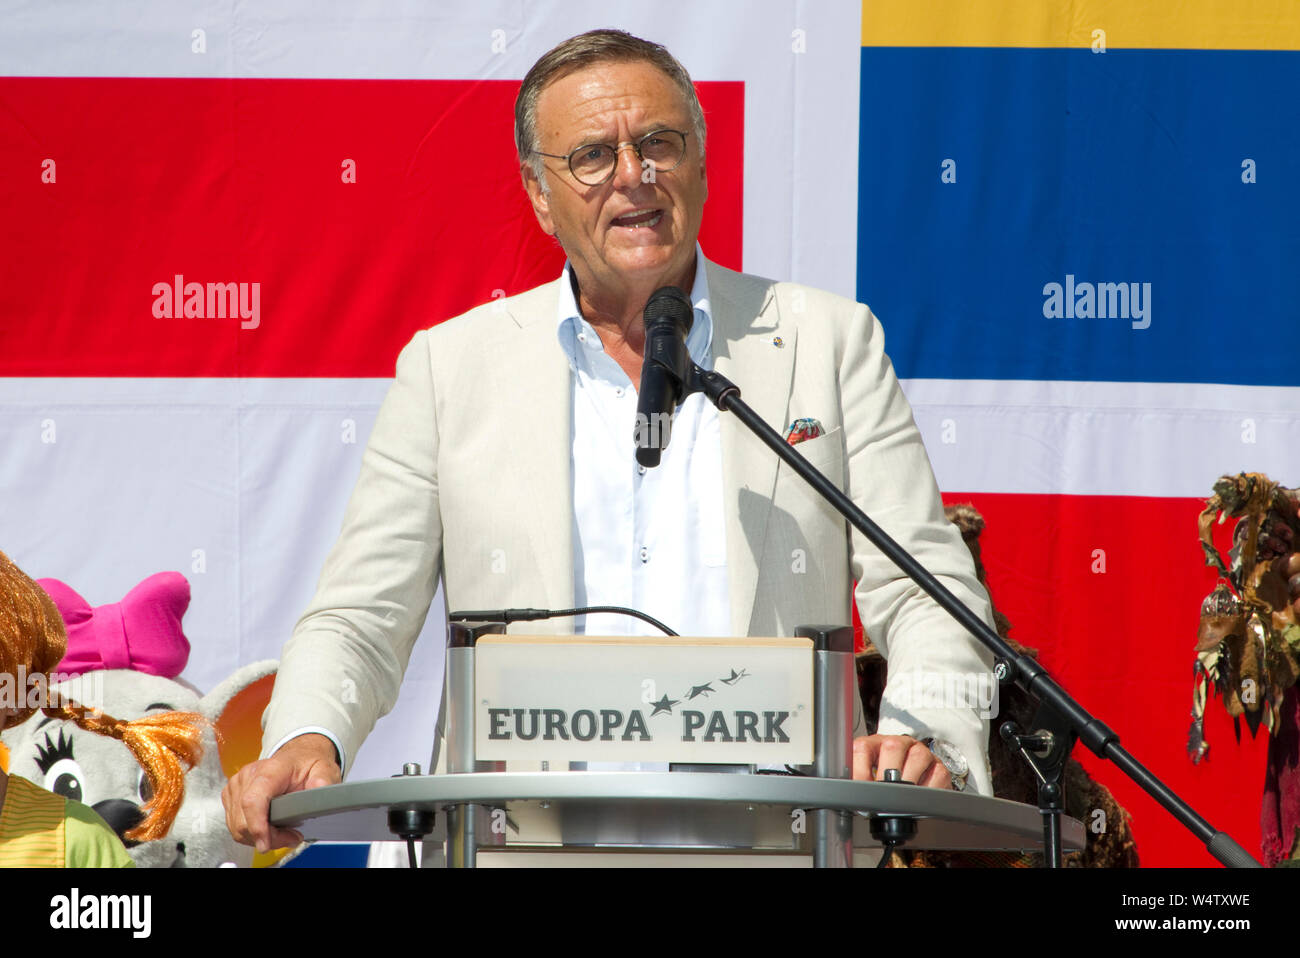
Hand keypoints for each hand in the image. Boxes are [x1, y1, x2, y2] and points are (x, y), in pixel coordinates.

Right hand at [222, 733, 341, 852]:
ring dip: (259, 837)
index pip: (253, 800)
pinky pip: (235, 825)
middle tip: (291, 837)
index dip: (257, 825)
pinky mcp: (232, 796)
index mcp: (271, 769)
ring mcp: (237, 786)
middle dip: (267, 837)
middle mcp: (248, 776)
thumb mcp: (324, 769)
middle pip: (244, 820)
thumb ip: (323, 779)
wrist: (297, 757)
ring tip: (283, 833)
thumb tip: (319, 788)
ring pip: (238, 827)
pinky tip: (269, 828)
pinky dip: (251, 833)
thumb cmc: (307, 764)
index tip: (265, 843)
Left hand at [852, 734, 950, 789]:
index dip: (860, 771)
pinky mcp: (938, 766)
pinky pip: (937, 774)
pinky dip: (928, 789)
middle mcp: (898, 743)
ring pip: (916, 758)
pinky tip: (920, 798)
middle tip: (882, 797)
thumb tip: (847, 793)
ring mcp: (920, 752)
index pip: (862, 748)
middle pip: (892, 748)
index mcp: (874, 744)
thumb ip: (857, 781)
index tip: (860, 790)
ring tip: (901, 800)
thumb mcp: (867, 776)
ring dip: (908, 782)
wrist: (915, 780)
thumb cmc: (887, 779)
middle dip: (886, 777)